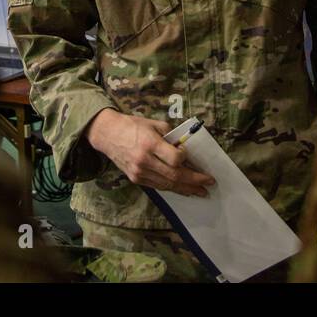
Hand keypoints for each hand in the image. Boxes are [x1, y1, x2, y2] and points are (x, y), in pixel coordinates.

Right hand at [85, 109, 214, 196]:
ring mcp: (139, 172)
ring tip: (200, 191)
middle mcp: (144, 161)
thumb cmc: (132, 126)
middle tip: (209, 183)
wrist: (108, 135)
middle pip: (174, 176)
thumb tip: (185, 149)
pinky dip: (172, 188)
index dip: (185, 158)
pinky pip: (158, 186)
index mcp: (149, 144)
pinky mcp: (136, 179)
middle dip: (194, 181)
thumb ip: (170, 137)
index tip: (187, 154)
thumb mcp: (153, 124)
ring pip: (167, 185)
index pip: (174, 159)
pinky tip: (183, 189)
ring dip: (186, 189)